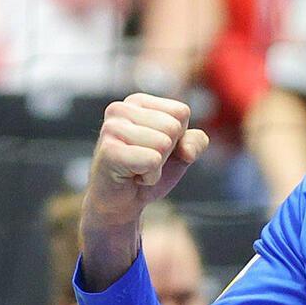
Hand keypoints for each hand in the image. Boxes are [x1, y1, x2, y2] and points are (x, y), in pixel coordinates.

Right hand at [84, 93, 209, 230]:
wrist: (120, 202)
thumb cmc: (147, 171)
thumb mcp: (181, 152)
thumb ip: (196, 141)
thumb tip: (185, 150)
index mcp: (137, 101)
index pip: (181, 112)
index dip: (177, 137)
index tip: (155, 148)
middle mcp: (120, 109)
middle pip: (173, 127)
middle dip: (166, 152)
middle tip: (144, 161)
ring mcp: (111, 128)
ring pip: (163, 143)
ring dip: (156, 166)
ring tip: (136, 168)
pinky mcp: (109, 151)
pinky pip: (152, 160)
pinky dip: (149, 176)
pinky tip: (131, 176)